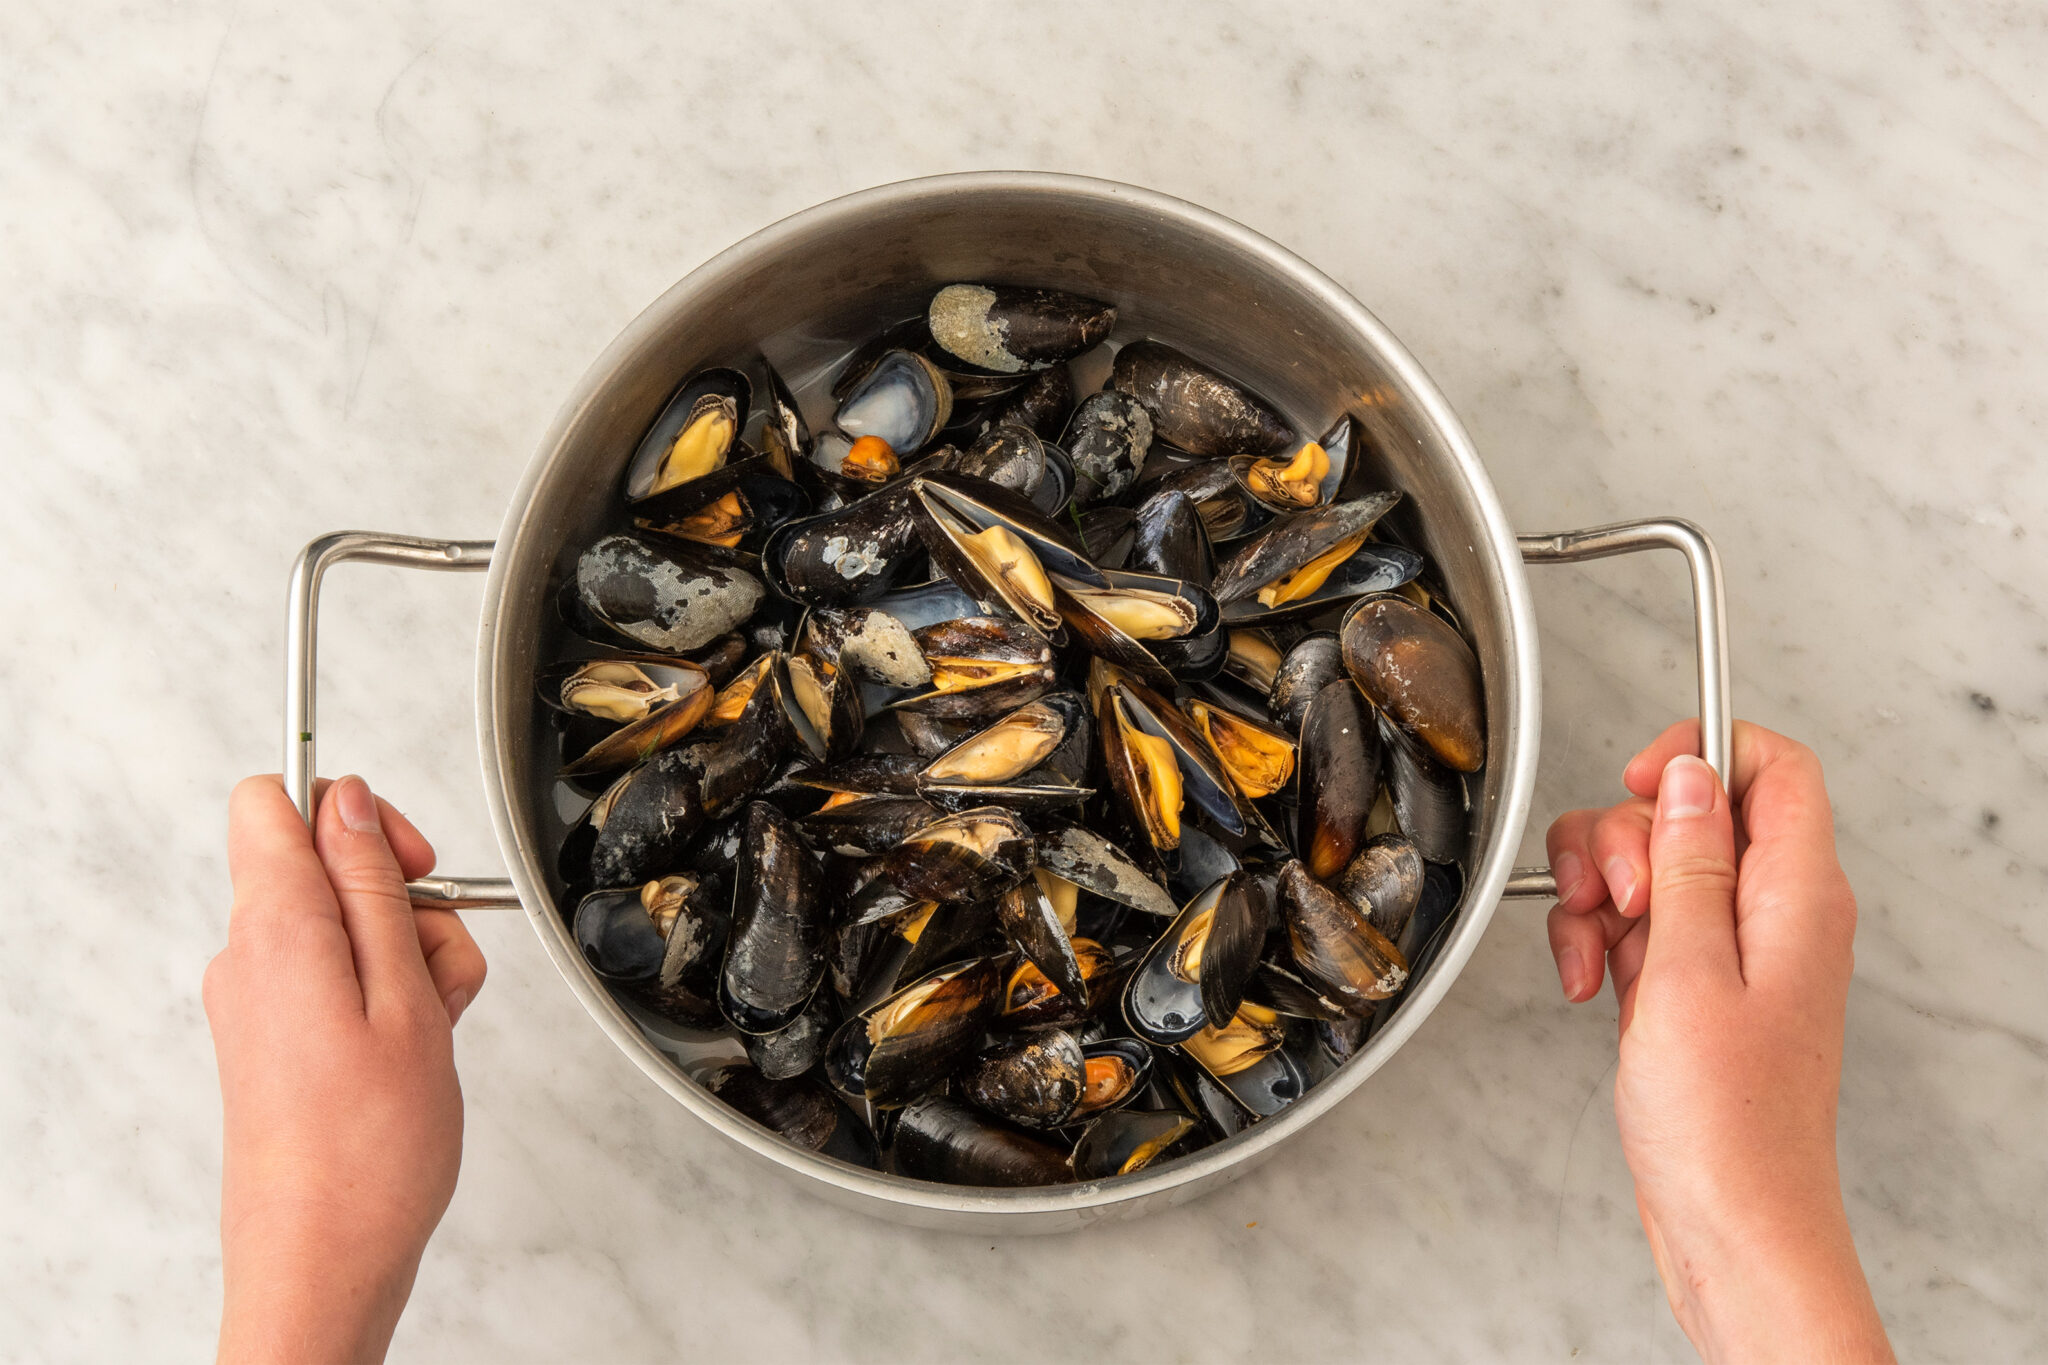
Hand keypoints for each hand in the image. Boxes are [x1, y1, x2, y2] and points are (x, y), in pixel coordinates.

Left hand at [204, 775, 486, 1364]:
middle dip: (405, 895)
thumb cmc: (368, 1152)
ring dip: (410, 954)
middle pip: (327, 863)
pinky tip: (416, 1045)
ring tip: (435, 1023)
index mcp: (276, 929)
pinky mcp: (276, 1034)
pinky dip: (390, 994)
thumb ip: (373, 886)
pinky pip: (338, 976)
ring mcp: (259, 996)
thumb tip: (347, 799)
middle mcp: (249, 955)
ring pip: (346, 924)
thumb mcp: (404, 995)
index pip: (275, 799)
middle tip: (438, 961)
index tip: (409, 860)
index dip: (353, 810)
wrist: (324, 1261)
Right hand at [1546, 722, 1891, 1362]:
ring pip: (1647, 865)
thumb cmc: (1728, 1129)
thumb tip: (1689, 776)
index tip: (1637, 782)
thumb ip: (1687, 862)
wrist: (1732, 1226)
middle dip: (1623, 839)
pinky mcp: (1691, 985)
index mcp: (1796, 896)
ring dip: (1597, 895)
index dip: (1698, 753)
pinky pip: (1634, 923)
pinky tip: (1590, 982)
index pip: (1770, 765)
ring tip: (1592, 953)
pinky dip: (1597, 940)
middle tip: (1612, 898)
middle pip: (1688, 811)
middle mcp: (1771, 914)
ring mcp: (1729, 950)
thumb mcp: (1689, 972)